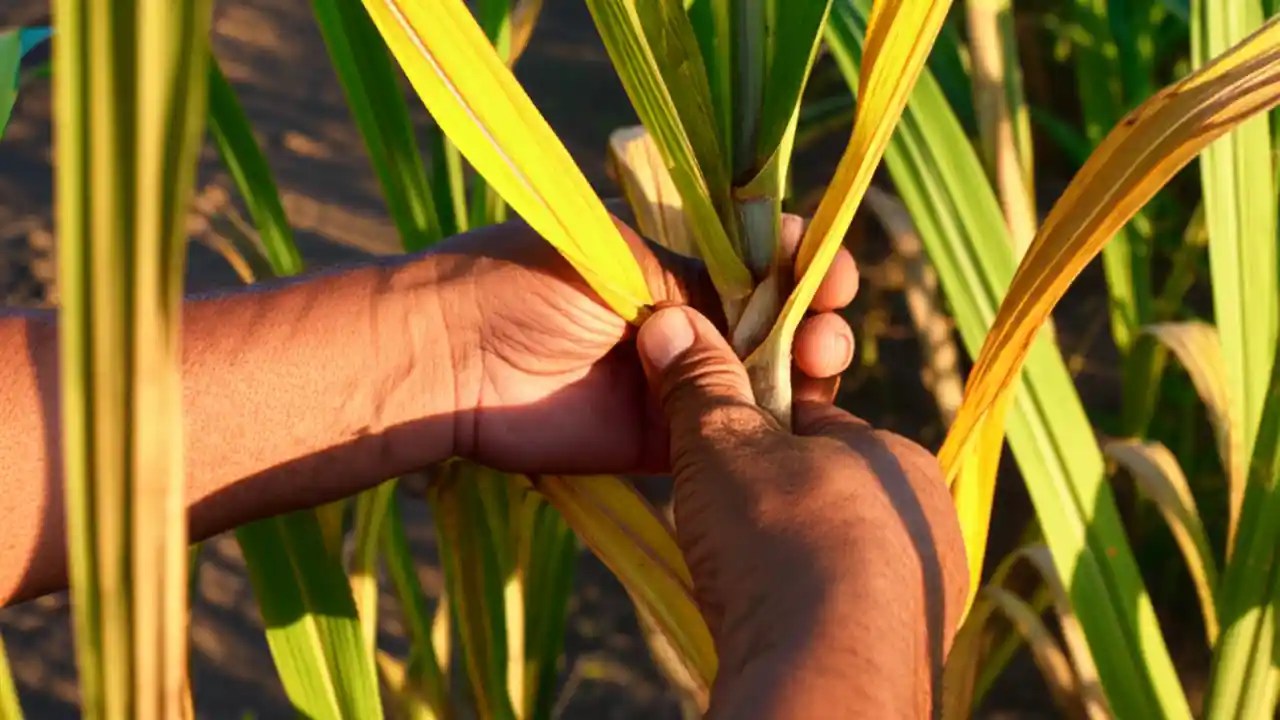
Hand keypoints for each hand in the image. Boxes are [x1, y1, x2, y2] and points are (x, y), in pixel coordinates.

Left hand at [432, 214, 858, 473]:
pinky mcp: (663, 444)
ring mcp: (675, 388)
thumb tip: (769, 286)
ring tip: (823, 357)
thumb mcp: (619, 261)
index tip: (826, 261)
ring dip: (805, 370)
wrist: (450, 362)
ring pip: (762, 384)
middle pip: (771, 327)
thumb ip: (695, 278)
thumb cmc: (523, 283)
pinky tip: (805, 414)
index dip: (797, 263)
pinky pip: (732, 438)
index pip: (754, 266)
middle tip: (831, 316)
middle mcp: (681, 327)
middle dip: (813, 317)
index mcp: (668, 269)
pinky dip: (774, 428)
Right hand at [634, 306, 966, 717]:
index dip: (753, 430)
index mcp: (896, 457)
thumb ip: (699, 386)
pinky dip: (803, 609)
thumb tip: (669, 319)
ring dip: (786, 558)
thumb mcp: (725, 447)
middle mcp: (926, 521)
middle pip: (824, 493)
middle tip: (718, 522)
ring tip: (737, 578)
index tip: (713, 447)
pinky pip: (843, 611)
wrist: (826, 678)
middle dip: (770, 501)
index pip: (815, 423)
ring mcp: (924, 592)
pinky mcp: (908, 652)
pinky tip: (767, 621)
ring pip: (835, 556)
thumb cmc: (783, 540)